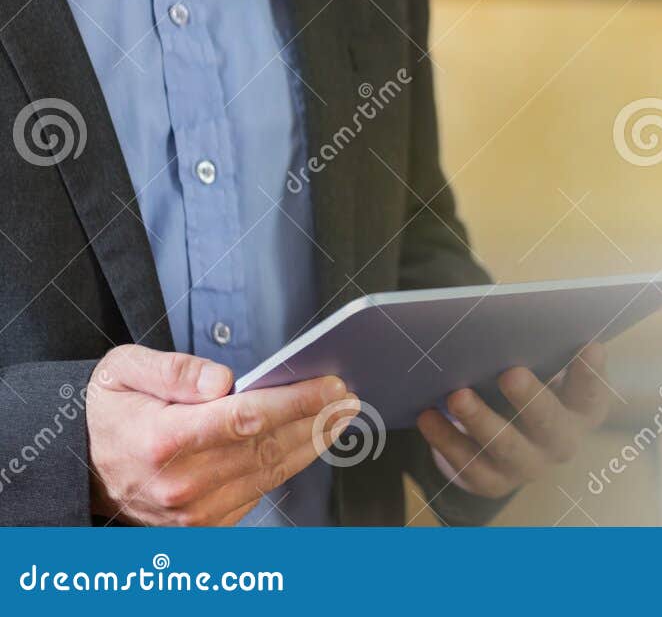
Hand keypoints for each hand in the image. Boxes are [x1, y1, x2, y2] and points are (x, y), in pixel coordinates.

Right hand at [85, 343, 356, 526]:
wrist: (78, 467)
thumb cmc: (108, 412)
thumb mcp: (123, 371)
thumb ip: (175, 370)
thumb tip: (224, 380)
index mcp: (163, 440)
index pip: (247, 418)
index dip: (297, 401)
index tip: (333, 384)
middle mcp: (180, 483)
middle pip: (268, 447)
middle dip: (316, 419)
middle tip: (348, 397)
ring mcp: (192, 512)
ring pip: (270, 473)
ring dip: (312, 444)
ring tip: (339, 417)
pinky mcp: (202, 525)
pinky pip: (257, 491)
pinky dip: (286, 466)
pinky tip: (306, 442)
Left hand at [417, 344, 608, 499]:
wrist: (512, 439)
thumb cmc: (531, 387)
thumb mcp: (545, 371)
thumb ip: (541, 351)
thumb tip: (511, 322)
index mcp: (583, 409)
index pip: (593, 391)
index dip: (592, 372)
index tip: (590, 346)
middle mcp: (562, 442)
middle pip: (549, 423)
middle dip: (529, 399)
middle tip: (510, 373)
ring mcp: (528, 466)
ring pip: (505, 447)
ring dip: (481, 420)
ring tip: (457, 395)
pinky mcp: (492, 482)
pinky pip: (467, 464)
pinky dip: (446, 439)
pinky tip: (427, 416)